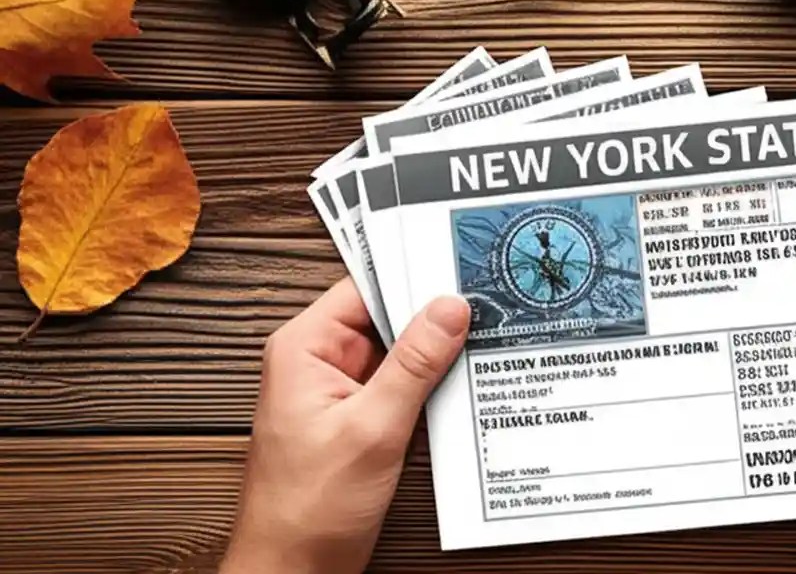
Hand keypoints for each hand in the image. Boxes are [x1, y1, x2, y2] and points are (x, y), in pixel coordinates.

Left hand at [219, 279, 469, 573]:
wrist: (293, 571)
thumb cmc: (307, 509)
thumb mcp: (373, 428)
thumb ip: (415, 364)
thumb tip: (449, 308)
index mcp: (304, 348)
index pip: (365, 286)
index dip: (413, 275)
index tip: (460, 268)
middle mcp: (318, 362)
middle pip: (386, 317)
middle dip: (432, 317)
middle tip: (485, 307)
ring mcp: (338, 391)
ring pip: (398, 352)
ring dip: (434, 355)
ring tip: (479, 345)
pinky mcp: (357, 418)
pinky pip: (399, 385)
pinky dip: (428, 386)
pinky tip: (461, 385)